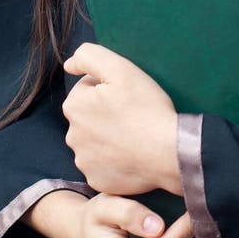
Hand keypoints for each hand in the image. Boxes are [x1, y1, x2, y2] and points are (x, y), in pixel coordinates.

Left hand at [63, 43, 181, 195]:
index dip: (109, 87)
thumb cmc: (146, 108)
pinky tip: (132, 153)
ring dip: (109, 135)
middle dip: (106, 112)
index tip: (127, 94)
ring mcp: (84, 161)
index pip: (88, 88)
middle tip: (133, 113)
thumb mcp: (121, 69)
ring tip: (134, 134)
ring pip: (95, 140)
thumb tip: (69, 64)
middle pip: (89, 115)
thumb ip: (89, 57)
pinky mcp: (97, 180)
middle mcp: (72, 135)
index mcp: (74, 106)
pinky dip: (114, 159)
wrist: (169, 151)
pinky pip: (103, 164)